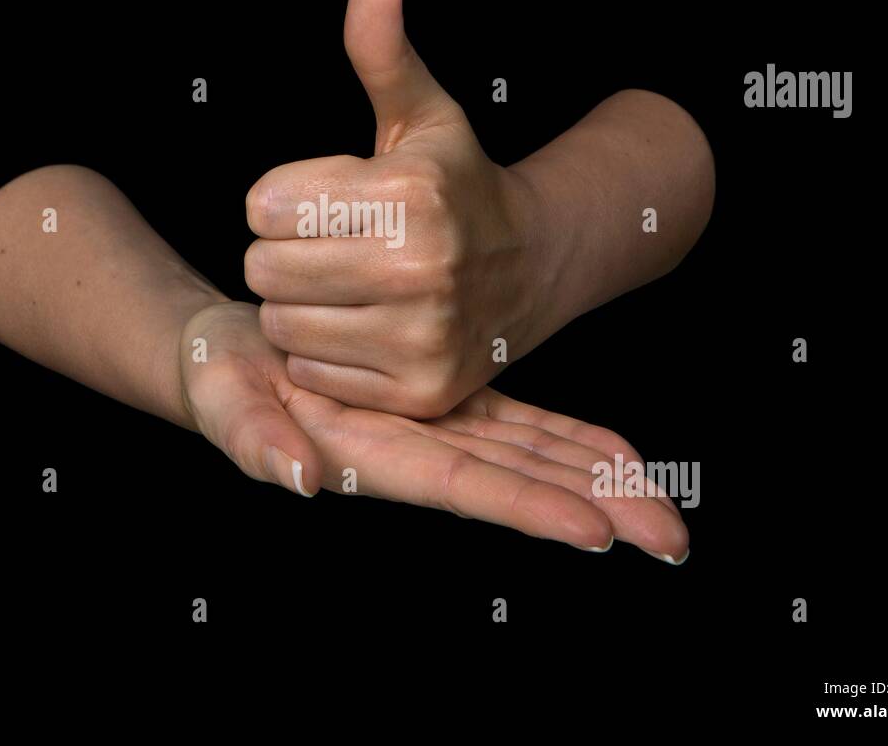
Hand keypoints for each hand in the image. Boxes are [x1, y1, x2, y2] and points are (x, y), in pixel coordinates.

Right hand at [179, 301, 689, 559]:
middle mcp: (418, 449)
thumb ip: (254, 440)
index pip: (463, 486)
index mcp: (372, 456)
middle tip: (670, 537)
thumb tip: (299, 480)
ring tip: (662, 504)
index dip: (526, 508)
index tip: (594, 532)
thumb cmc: (216, 380)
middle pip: (518, 481)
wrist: (230, 351)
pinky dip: (568, 438)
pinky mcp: (444, 399)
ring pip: (530, 454)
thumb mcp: (221, 400)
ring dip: (596, 479)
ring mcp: (437, 425)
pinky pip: (518, 422)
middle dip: (594, 507)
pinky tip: (613, 455)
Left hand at [245, 0, 549, 417]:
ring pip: (283, 324)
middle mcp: (421, 269)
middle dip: (282, 252)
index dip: (279, 198)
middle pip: (264, 268)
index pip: (261, 204)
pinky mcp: (420, 390)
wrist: (533, 265)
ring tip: (343, 285)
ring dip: (297, 305)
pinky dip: (323, 352)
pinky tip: (360, 325)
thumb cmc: (459, 184)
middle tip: (328, 245)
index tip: (318, 199)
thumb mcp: (423, 115)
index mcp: (410, 194)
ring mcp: (423, 337)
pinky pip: (313, 373)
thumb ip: (383, 52)